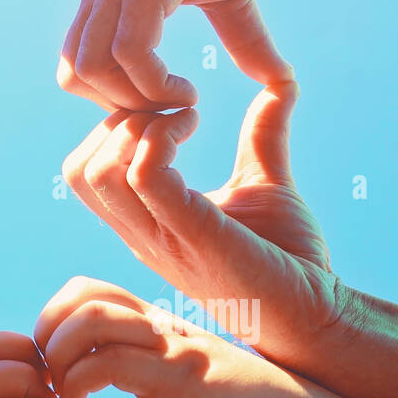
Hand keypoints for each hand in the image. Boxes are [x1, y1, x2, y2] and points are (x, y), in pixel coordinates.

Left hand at [35, 278, 327, 397]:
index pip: (84, 292)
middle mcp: (153, 327)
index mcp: (147, 329)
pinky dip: (77, 381)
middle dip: (46, 333)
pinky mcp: (178, 375)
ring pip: (89, 317)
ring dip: (58, 355)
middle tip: (47, 382)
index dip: (53, 323)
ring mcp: (166, 346)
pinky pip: (110, 360)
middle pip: (79, 292)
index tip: (51, 374)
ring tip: (62, 396)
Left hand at [58, 0, 292, 110]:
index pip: (78, 64)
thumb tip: (275, 80)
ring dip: (137, 102)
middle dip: (120, 108)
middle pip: (71, 73)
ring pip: (90, 68)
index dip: (117, 97)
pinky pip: (129, 48)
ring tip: (183, 102)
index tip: (166, 104)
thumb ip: (239, 36)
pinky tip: (189, 87)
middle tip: (171, 114)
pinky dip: (154, 83)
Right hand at [61, 82, 347, 364]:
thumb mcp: (265, 182)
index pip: (84, 171)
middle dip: (116, 124)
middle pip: (78, 170)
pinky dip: (160, 138)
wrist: (320, 318)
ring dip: (135, 129)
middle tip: (171, 109)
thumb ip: (263, 132)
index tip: (168, 108)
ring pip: (96, 173)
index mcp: (144, 223)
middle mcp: (141, 234)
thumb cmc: (290, 259)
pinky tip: (195, 125)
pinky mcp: (194, 235)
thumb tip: (282, 80)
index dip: (113, 127)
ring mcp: (162, 238)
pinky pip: (144, 176)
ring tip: (183, 116)